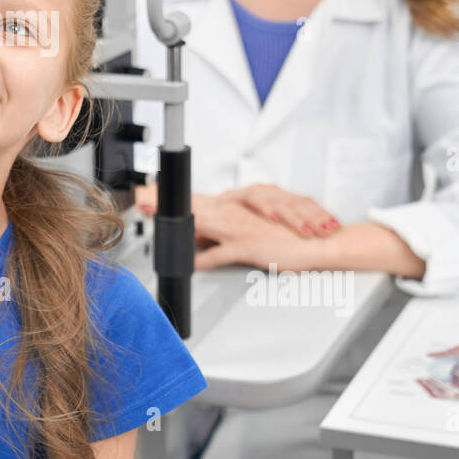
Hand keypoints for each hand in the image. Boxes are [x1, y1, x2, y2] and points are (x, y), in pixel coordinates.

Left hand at [134, 183, 335, 271]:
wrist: (318, 241)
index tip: (147, 196)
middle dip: (164, 202)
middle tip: (140, 200)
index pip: (197, 199)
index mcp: (236, 206)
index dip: (170, 197)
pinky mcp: (249, 247)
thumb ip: (225, 232)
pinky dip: (204, 259)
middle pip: (192, 205)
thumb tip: (202, 240)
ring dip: (176, 221)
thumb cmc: (290, 235)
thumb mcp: (254, 227)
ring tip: (154, 217)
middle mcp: (236, 212)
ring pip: (201, 222)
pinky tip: (188, 262)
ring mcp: (240, 228)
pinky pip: (221, 254)